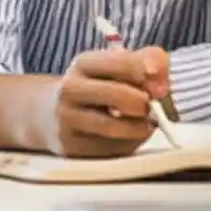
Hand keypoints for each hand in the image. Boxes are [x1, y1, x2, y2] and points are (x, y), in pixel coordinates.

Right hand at [44, 47, 168, 157]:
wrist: (48, 114)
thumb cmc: (95, 89)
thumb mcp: (114, 67)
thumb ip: (147, 62)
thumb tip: (162, 84)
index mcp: (84, 64)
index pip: (124, 62)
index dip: (150, 74)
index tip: (160, 85)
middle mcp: (70, 88)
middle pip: (119, 96)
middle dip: (144, 104)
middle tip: (148, 107)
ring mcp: (67, 118)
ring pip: (113, 126)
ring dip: (139, 127)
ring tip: (141, 123)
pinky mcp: (71, 145)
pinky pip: (110, 148)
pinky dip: (127, 143)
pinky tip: (125, 136)